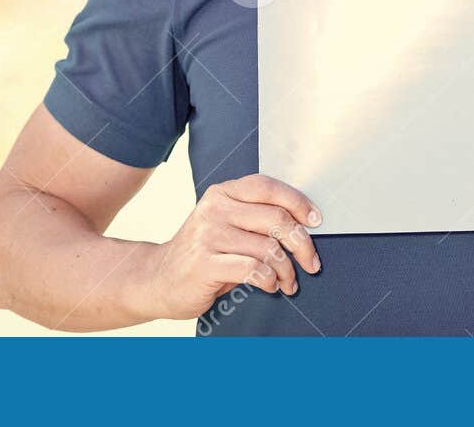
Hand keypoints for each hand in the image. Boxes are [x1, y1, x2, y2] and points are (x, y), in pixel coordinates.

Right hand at [141, 174, 322, 319]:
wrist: (157, 279)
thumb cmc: (201, 253)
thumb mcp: (225, 225)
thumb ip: (256, 219)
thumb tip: (303, 224)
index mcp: (223, 193)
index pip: (268, 187)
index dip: (298, 202)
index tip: (316, 221)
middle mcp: (215, 209)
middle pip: (276, 218)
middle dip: (302, 243)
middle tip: (311, 262)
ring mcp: (208, 236)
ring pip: (268, 248)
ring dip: (287, 270)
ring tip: (288, 281)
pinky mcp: (205, 264)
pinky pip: (254, 270)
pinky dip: (270, 281)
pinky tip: (270, 286)